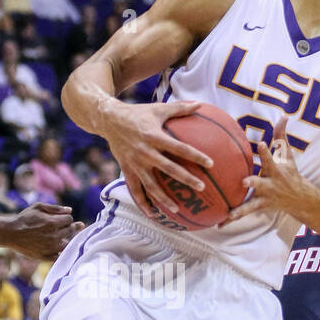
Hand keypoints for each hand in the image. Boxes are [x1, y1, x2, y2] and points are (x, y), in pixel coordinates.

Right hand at [4, 202, 82, 257]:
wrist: (11, 234)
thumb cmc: (24, 219)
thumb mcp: (38, 207)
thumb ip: (55, 208)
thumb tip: (70, 211)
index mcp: (53, 223)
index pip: (69, 220)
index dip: (66, 218)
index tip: (61, 219)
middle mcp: (54, 236)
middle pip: (70, 231)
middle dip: (68, 227)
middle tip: (61, 227)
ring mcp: (51, 248)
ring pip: (67, 244)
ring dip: (65, 239)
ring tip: (57, 236)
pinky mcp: (46, 257)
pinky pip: (59, 255)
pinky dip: (59, 251)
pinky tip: (55, 246)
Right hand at [101, 101, 212, 215]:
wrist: (109, 120)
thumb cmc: (137, 113)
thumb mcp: (158, 109)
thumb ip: (179, 108)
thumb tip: (199, 104)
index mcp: (155, 136)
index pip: (179, 148)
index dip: (195, 156)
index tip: (210, 164)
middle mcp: (145, 152)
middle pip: (168, 169)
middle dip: (185, 179)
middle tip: (201, 188)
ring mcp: (135, 163)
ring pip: (150, 185)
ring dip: (163, 198)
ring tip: (176, 209)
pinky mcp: (126, 170)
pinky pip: (135, 190)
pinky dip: (142, 203)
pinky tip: (153, 215)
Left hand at [225, 118, 303, 222]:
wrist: (300, 199)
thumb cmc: (290, 172)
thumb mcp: (287, 155)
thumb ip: (281, 135)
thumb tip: (283, 115)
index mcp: (276, 171)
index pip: (271, 159)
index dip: (266, 152)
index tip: (260, 144)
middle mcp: (270, 186)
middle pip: (260, 184)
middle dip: (253, 183)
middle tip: (244, 182)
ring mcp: (264, 198)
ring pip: (250, 205)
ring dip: (240, 210)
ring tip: (228, 215)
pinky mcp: (258, 207)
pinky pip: (243, 214)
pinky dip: (231, 220)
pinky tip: (218, 225)